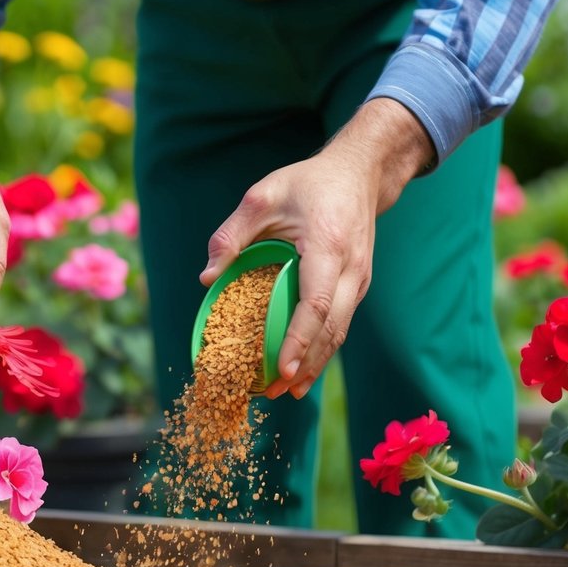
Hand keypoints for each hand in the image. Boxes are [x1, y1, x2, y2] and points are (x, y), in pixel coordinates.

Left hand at [200, 99, 434, 399]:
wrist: (360, 173)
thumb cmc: (307, 184)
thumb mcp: (261, 197)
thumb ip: (231, 235)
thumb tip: (206, 278)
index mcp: (328, 246)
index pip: (316, 303)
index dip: (299, 339)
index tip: (282, 368)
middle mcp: (352, 269)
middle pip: (332, 328)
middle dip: (305, 364)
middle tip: (276, 393)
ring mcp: (361, 279)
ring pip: (340, 331)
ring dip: (316, 364)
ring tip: (287, 391)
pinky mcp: (360, 285)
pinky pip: (341, 323)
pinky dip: (322, 348)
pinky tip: (301, 367)